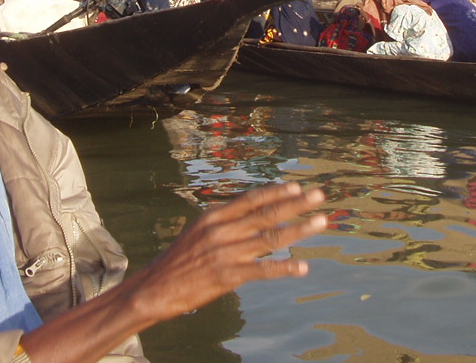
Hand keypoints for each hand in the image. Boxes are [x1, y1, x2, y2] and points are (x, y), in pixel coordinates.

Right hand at [125, 183, 325, 322]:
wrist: (154, 288)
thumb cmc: (178, 261)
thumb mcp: (198, 232)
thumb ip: (224, 222)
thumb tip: (252, 214)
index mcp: (213, 216)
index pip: (251, 199)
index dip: (276, 192)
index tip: (296, 187)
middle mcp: (221, 230)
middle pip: (266, 214)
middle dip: (296, 204)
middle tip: (319, 195)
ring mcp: (225, 253)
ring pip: (269, 238)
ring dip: (299, 230)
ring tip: (321, 222)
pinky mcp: (226, 276)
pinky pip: (262, 271)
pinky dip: (284, 268)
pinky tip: (303, 267)